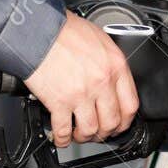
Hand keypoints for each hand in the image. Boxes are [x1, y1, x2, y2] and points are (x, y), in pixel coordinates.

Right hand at [23, 12, 139, 147]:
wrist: (37, 29)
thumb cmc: (64, 29)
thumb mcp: (99, 39)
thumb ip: (108, 61)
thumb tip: (109, 78)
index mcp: (114, 66)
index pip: (130, 104)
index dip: (124, 121)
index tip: (118, 123)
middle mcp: (101, 82)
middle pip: (111, 121)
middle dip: (105, 132)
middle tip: (98, 132)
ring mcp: (81, 94)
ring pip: (90, 130)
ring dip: (84, 137)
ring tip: (78, 134)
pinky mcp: (59, 101)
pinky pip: (63, 130)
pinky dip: (62, 138)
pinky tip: (60, 137)